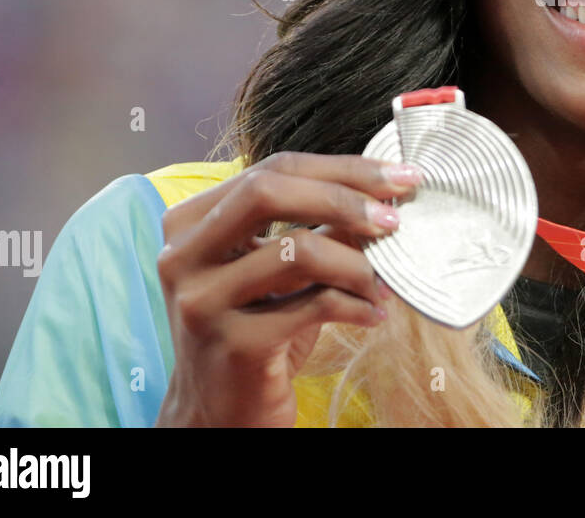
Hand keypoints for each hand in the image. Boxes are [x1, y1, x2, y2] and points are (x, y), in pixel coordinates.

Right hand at [153, 151, 419, 426]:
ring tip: (382, 284)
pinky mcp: (232, 343)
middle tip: (394, 218)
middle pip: (268, 190)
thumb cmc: (258, 332)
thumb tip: (383, 191)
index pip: (272, 169)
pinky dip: (356, 305)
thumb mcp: (284, 273)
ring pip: (297, 249)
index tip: (400, 176)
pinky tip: (374, 315)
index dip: (342, 167)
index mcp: (191, 222)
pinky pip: (313, 305)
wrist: (219, 416)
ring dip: (357, 264)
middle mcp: (183, 254)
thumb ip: (320, 227)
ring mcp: (202, 299)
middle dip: (345, 196)